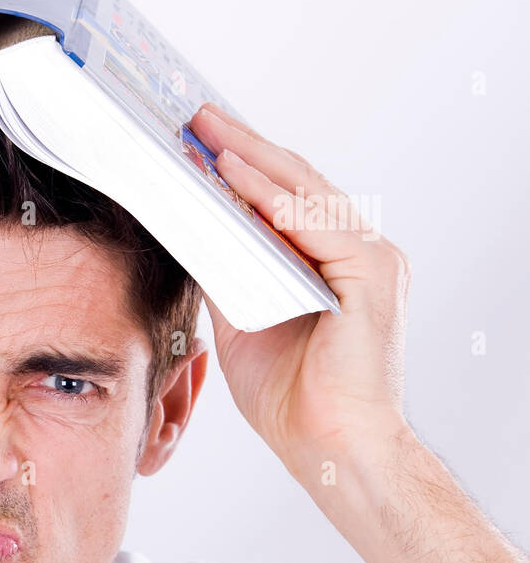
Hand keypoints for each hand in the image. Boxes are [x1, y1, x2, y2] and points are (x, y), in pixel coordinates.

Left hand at [187, 102, 410, 469]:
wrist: (327, 446)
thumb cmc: (291, 394)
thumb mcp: (240, 318)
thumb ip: (226, 272)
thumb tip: (188, 230)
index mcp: (331, 259)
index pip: (285, 194)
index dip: (241, 161)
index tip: (197, 137)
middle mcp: (357, 250)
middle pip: (295, 180)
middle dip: (241, 144)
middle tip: (195, 116)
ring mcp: (371, 259)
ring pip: (304, 191)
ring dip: (250, 157)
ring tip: (205, 131)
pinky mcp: (372, 274)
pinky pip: (315, 223)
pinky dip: (272, 196)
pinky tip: (233, 174)